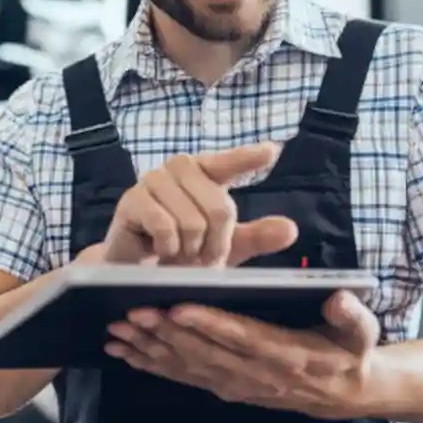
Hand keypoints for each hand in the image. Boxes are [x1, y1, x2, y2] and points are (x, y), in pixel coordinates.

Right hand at [102, 143, 297, 265]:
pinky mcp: (131, 200)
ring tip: (178, 255)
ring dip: (189, 251)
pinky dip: (168, 250)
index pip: (229, 162)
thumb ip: (256, 237)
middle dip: (215, 244)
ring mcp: (154, 180)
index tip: (271, 152)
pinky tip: (159, 252)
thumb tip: (291, 229)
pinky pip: (165, 228)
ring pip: (192, 222)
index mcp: (205, 172)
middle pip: (220, 208)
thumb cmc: (181, 251)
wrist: (135, 271)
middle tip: (200, 257)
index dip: (248, 157)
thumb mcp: (224, 247)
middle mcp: (180, 167)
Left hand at [105, 291, 380, 419]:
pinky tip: (126, 354)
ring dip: (151, 350)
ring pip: (188, 367)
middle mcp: (257, 374)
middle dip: (166, 333)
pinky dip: (154, 366)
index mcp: (287, 354)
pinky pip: (185, 378)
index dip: (209, 323)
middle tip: (132, 311)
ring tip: (117, 330)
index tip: (179, 306)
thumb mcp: (363, 330)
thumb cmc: (351, 351)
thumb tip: (338, 300)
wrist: (346, 394)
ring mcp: (238, 385)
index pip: (242, 336)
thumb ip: (351, 314)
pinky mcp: (227, 388)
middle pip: (205, 352)